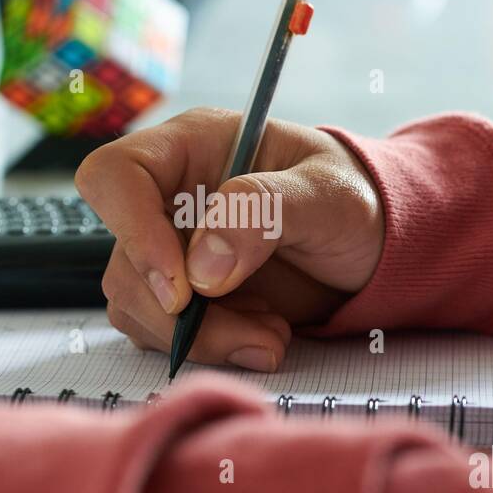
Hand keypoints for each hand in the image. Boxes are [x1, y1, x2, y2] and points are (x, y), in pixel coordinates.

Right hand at [75, 107, 384, 370]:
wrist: (377, 246)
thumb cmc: (356, 199)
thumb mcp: (328, 195)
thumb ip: (264, 212)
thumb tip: (201, 265)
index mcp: (193, 146)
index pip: (116, 176)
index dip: (132, 232)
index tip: (184, 289)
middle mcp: (169, 197)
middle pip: (123, 260)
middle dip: (180, 312)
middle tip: (253, 331)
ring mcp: (172, 250)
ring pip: (138, 305)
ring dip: (202, 336)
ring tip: (271, 333)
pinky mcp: (185, 297)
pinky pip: (163, 333)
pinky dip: (212, 347)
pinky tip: (264, 333)